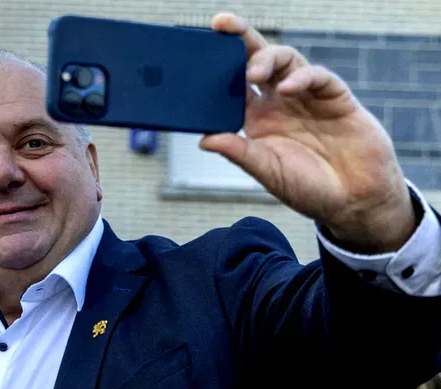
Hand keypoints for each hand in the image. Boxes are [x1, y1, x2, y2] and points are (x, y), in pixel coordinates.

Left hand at [200, 13, 415, 252]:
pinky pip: (317, 76)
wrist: (354, 199)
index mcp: (257, 118)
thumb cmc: (308, 188)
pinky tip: (288, 88)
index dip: (217, 69)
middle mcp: (278, 102)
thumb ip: (240, 153)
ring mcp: (306, 96)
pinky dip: (301, 78)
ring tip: (254, 72)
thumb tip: (204, 140)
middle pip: (256, 60)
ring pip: (285, 59)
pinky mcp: (334, 96)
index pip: (232, 85)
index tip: (197, 54)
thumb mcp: (268, 173)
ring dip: (266, 58)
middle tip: (221, 25)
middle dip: (239, 39)